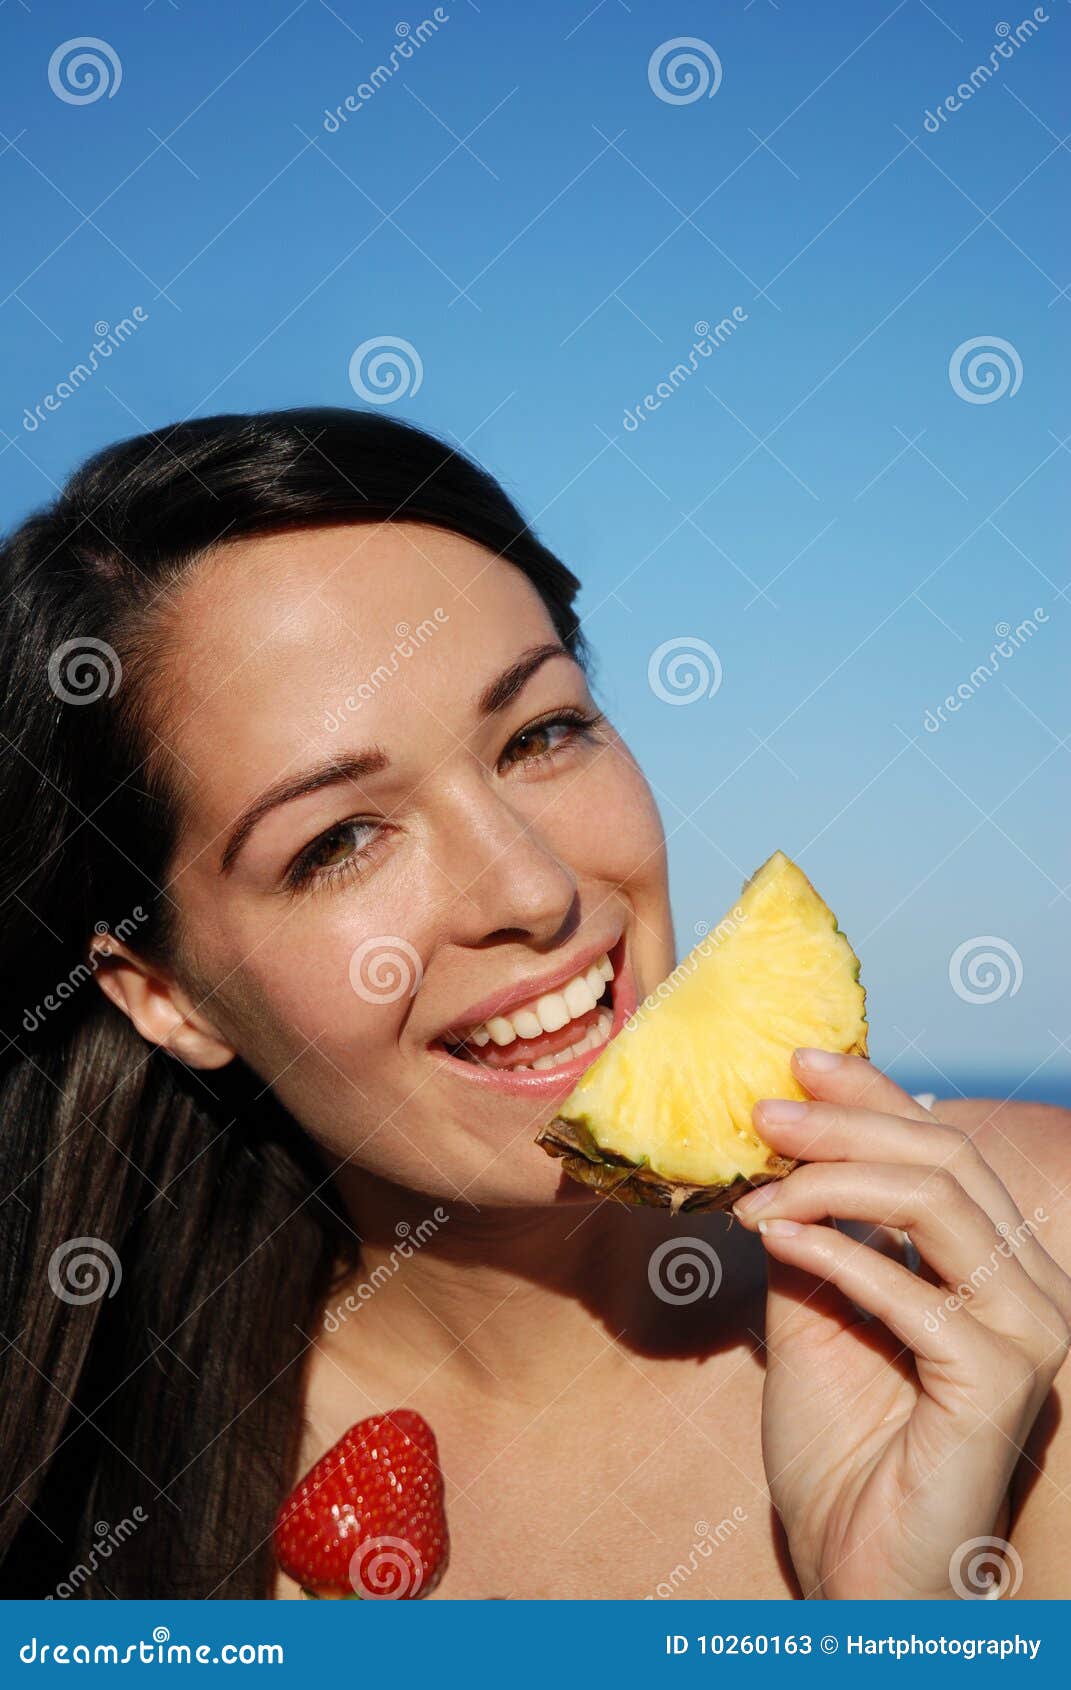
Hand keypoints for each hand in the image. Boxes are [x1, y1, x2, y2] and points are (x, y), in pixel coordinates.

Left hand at [731, 1049, 1070, 1599]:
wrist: (856, 1572)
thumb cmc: (840, 1449)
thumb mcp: (812, 1311)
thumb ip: (811, 1232)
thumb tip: (773, 1150)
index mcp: (991, 1265)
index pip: (942, 1150)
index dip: (874, 1094)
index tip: (799, 1059)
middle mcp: (1027, 1289)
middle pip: (946, 1162)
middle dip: (845, 1125)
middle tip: (762, 1112)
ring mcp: (1026, 1336)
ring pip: (939, 1207)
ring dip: (833, 1181)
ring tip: (756, 1184)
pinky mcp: (1001, 1385)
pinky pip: (917, 1295)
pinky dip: (840, 1255)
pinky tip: (775, 1237)